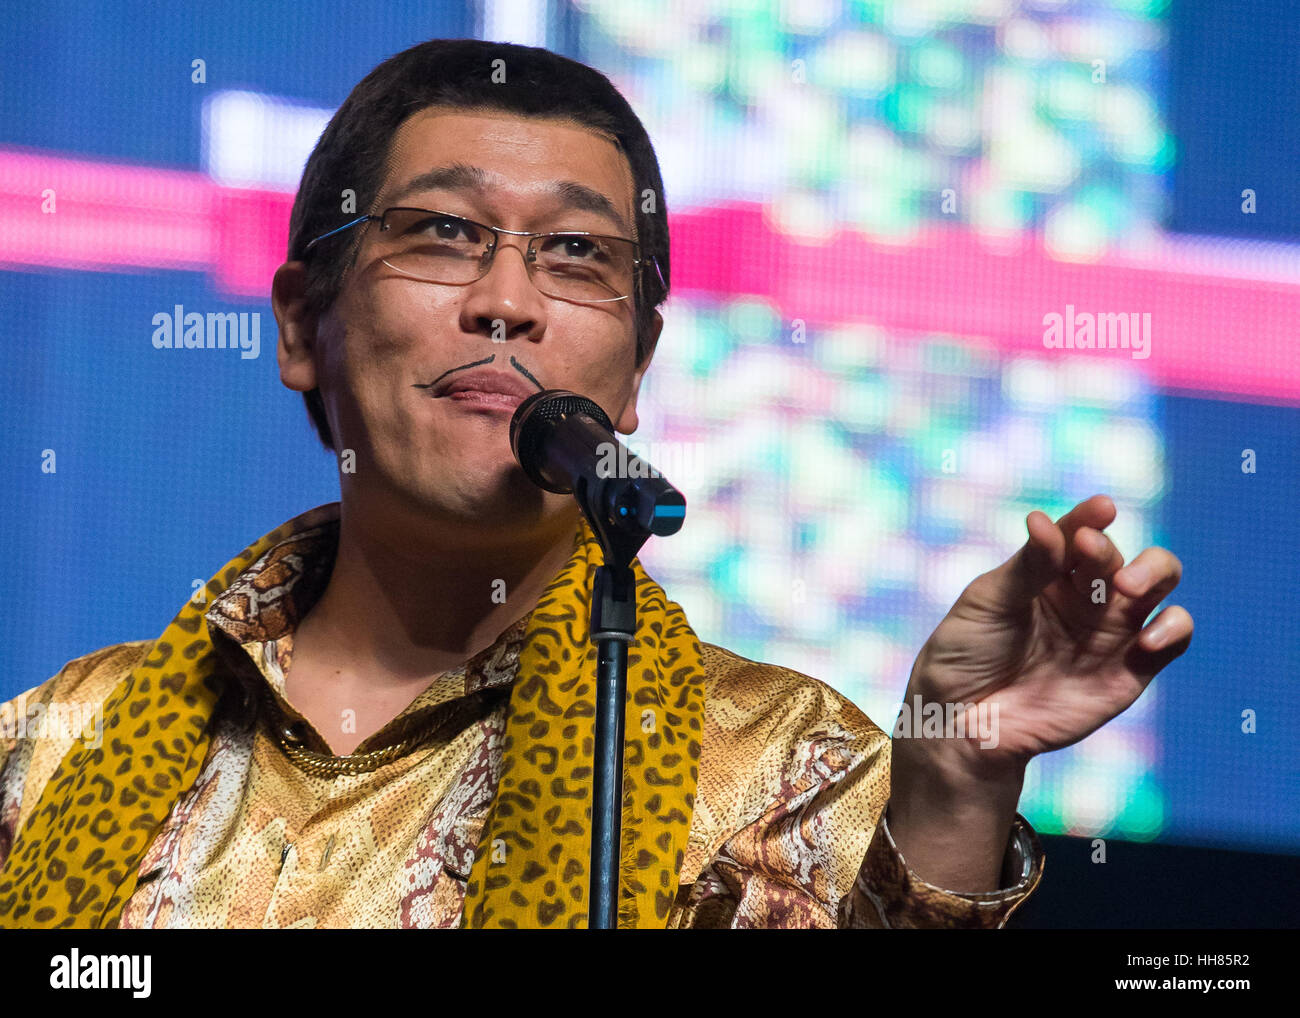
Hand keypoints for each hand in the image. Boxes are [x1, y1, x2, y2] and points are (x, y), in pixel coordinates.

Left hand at [902, 493, 1192, 780]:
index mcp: (1047, 572)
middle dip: (1114, 551)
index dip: (1090, 517)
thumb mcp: (987, 602)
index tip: (1102, 508)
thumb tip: (1044, 519)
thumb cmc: (964, 655)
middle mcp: (1084, 597)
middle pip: (1121, 556)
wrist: (963, 722)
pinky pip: (1172, 640)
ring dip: (1154, 574)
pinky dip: (1174, 628)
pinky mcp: (1130, 671)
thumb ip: (1026, 567)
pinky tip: (1148, 636)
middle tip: (1092, 554)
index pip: (1078, 534)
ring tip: (1126, 587)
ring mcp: (1109, 632)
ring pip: (1157, 587)